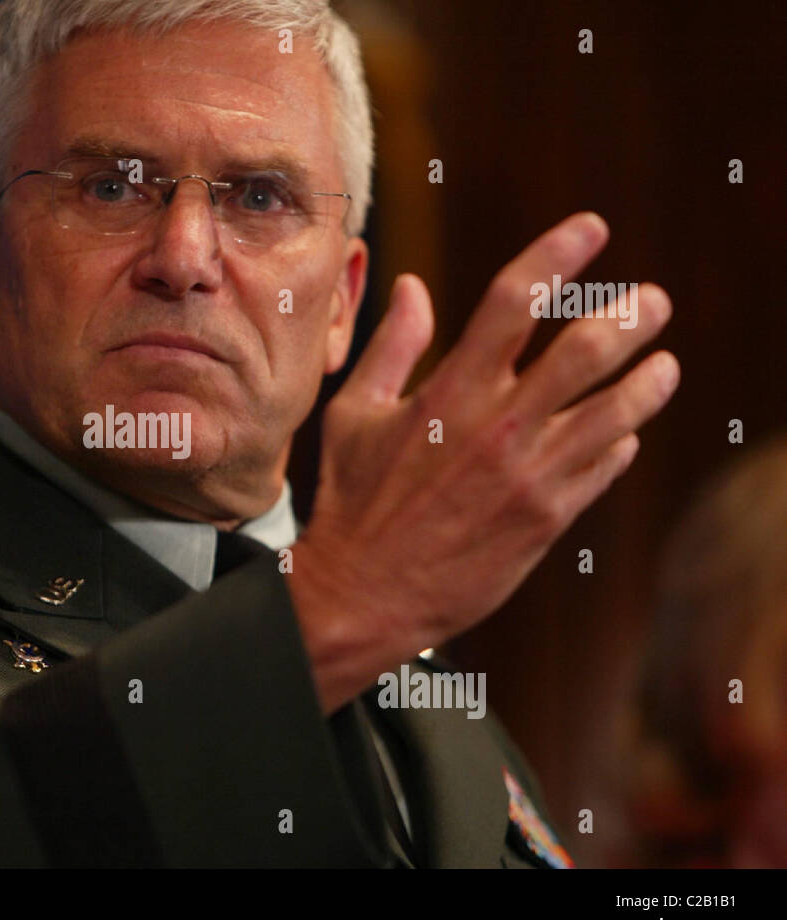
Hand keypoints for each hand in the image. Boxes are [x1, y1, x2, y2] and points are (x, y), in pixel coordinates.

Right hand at [287, 212, 678, 714]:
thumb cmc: (352, 502)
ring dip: (650, 379)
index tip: (590, 229)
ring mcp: (529, 475)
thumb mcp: (354, 415)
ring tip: (663, 364)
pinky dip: (621, 441)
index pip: (513, 302)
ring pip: (617, 411)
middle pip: (587, 350)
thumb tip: (414, 286)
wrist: (365, 594)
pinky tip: (623, 432)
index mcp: (448, 393)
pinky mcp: (547, 519)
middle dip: (632, 315)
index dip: (557, 256)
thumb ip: (392, 346)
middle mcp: (497, 427)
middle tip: (652, 301)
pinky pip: (605, 466)